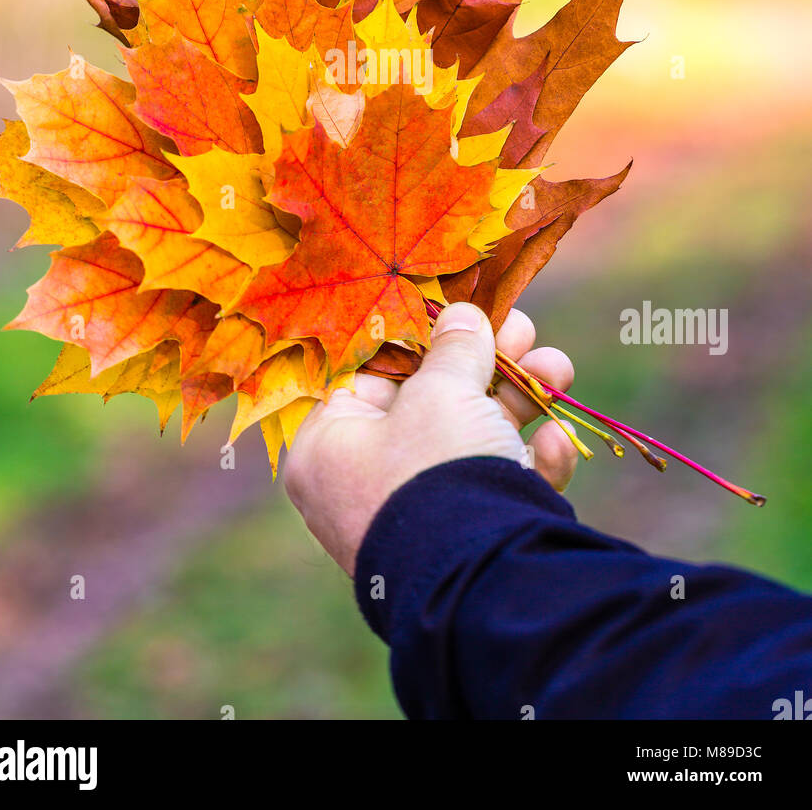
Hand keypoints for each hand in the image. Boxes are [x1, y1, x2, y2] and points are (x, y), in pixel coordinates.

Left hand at [284, 301, 577, 574]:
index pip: (370, 375)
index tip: (463, 309)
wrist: (481, 579)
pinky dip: (528, 461)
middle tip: (525, 329)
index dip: (421, 336)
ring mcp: (416, 514)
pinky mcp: (465, 541)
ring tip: (558, 368)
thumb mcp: (442, 392)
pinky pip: (493, 487)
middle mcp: (363, 482)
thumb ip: (454, 348)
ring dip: (520, 400)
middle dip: (487, 363)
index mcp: (330, 446)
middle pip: (428, 403)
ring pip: (470, 440)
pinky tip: (557, 442)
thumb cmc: (435, 468)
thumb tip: (461, 315)